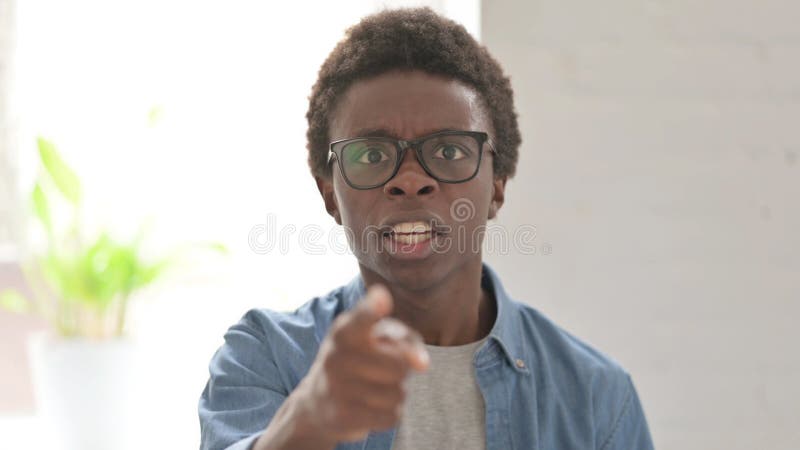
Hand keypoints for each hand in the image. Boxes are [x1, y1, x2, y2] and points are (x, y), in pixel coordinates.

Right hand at [295, 284, 428, 442]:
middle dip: (400, 369)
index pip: (361, 318)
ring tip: (373, 388)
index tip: (381, 298)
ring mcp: (337, 387)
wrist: (318, 401)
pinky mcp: (343, 416)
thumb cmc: (362, 360)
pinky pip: (392, 416)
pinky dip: (389, 413)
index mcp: (345, 330)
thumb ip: (407, 340)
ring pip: (398, 393)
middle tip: (381, 369)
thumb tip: (423, 365)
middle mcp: (336, 356)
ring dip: (394, 393)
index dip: (372, 309)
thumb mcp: (380, 339)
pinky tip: (370, 407)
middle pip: (399, 364)